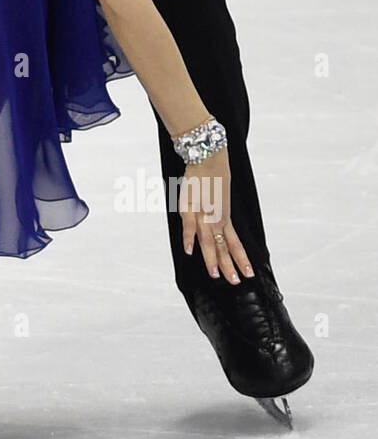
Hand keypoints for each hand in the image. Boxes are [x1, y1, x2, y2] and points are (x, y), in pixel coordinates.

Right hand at [177, 149, 252, 282]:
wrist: (209, 156)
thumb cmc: (213, 173)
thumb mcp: (219, 196)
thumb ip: (216, 211)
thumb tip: (218, 224)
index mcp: (223, 217)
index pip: (235, 243)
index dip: (242, 259)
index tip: (249, 273)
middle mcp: (216, 218)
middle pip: (223, 246)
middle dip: (229, 265)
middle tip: (235, 282)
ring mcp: (204, 212)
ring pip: (209, 239)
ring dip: (212, 258)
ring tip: (214, 274)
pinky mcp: (191, 204)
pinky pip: (189, 223)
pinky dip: (189, 237)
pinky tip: (189, 251)